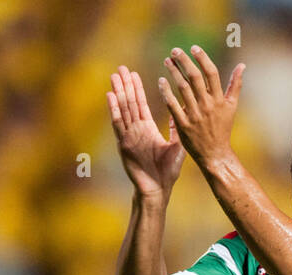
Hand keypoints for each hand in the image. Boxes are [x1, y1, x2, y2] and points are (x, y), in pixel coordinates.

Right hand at [106, 65, 184, 198]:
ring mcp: (129, 137)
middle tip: (121, 67)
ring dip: (118, 92)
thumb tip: (181, 112)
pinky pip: (119, 124)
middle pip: (129, 103)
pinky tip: (110, 96)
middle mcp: (136, 130)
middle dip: (125, 85)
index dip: (137, 89)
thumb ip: (176, 129)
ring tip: (114, 76)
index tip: (133, 73)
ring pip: (122, 110)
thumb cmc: (167, 172)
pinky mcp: (125, 144)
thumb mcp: (176, 146)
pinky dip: (114, 110)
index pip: (140, 104)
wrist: (158, 189)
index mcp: (147, 129)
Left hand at [158, 46, 244, 172]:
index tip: (193, 48)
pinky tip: (161, 81)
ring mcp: (195, 115)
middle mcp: (207, 105)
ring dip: (173, 72)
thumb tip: (242, 65)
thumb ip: (235, 85)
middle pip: (195, 77)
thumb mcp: (232, 107)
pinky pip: (173, 104)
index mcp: (219, 100)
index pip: (211, 73)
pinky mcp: (183, 124)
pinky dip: (166, 92)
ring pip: (182, 88)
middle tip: (175, 50)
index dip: (202, 58)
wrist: (215, 154)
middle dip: (184, 61)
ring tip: (167, 61)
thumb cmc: (222, 129)